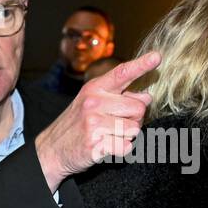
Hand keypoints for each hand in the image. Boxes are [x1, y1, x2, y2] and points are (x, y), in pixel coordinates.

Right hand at [34, 51, 160, 191]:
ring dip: (126, 135)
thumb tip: (146, 96)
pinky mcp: (96, 144)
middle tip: (115, 124)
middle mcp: (94, 103)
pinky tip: (106, 147)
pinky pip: (127, 146)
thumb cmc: (76, 125)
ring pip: (134, 128)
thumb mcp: (91, 103)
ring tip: (108, 135)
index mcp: (94, 89)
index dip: (141, 65)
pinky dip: (121, 149)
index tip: (157, 57)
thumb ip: (118, 97)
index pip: (122, 73)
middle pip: (138, 108)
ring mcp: (94, 124)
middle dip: (133, 118)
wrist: (51, 150)